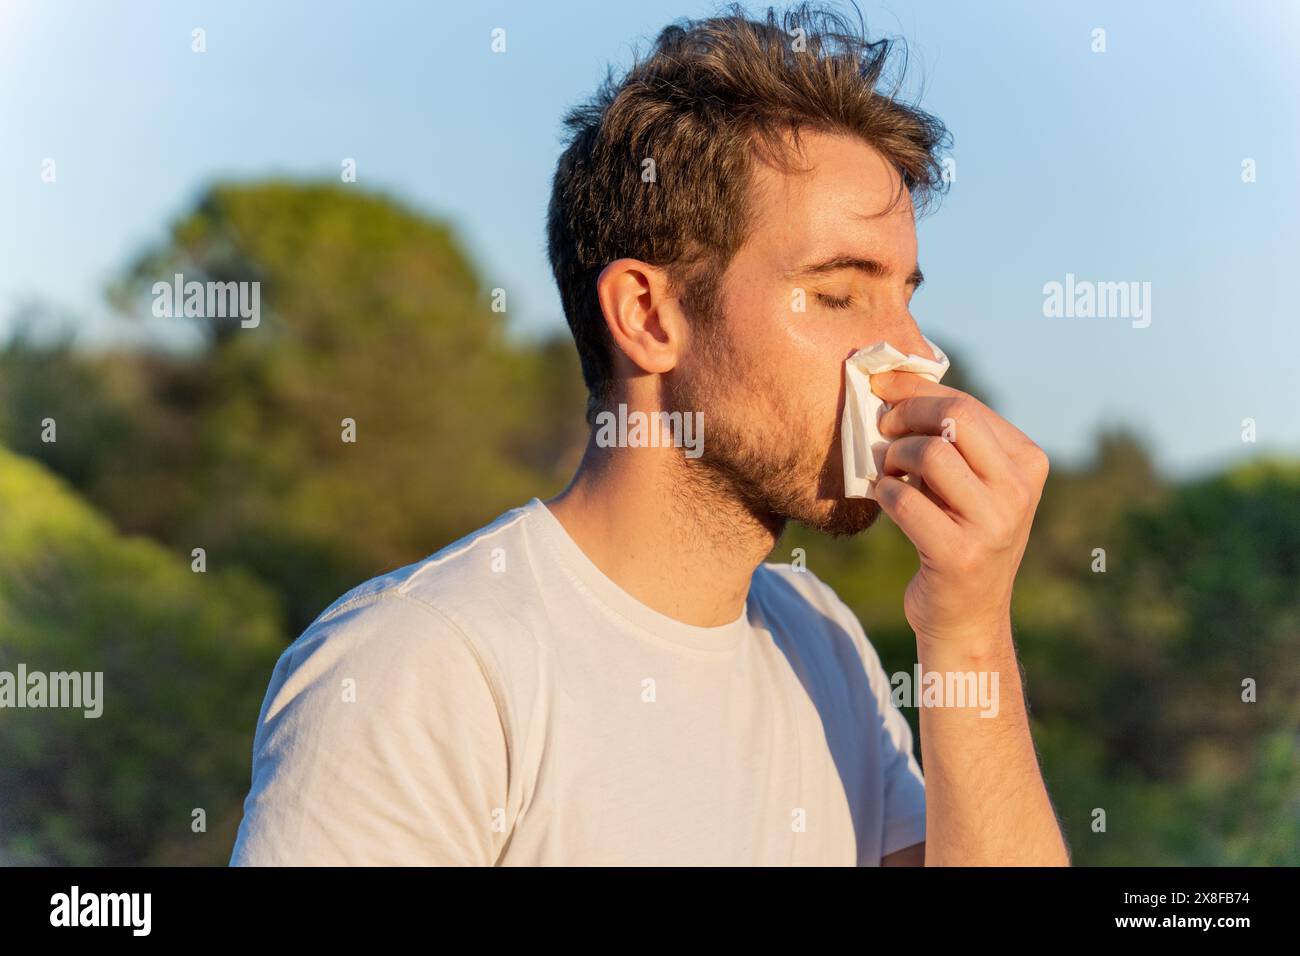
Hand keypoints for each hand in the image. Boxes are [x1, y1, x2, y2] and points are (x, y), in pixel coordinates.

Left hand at [869, 369, 1048, 647]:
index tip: (882, 386)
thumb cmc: (958, 535)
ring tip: (887, 470)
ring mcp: (993, 525)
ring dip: (894, 457)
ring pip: (932, 455)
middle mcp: (1018, 492)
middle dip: (907, 414)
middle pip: (954, 418)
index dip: (915, 390)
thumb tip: (897, 381)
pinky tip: (884, 499)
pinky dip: (884, 494)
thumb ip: (950, 439)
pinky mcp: (960, 556)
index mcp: (1027, 463)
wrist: (966, 617)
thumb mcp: (969, 483)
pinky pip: (906, 502)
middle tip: (882, 427)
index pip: (967, 406)